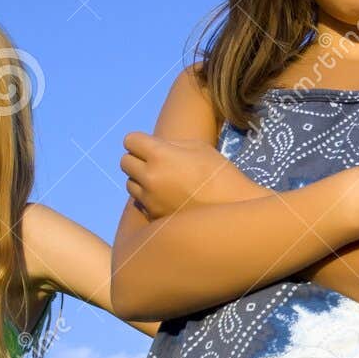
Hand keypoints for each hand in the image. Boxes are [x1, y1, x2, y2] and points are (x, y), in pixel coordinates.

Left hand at [121, 131, 250, 219]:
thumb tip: (152, 146)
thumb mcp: (199, 148)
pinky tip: (168, 198)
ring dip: (141, 180)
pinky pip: (141, 203)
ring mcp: (150, 200)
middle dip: (137, 159)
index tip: (150, 146)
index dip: (139, 141)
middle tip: (156, 162)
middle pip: (124, 162)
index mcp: (160, 156)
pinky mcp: (154, 217)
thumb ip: (171, 145)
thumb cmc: (220, 174)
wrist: (233, 211)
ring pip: (130, 184)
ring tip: (163, 182)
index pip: (130, 140)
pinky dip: (149, 199)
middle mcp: (150, 177)